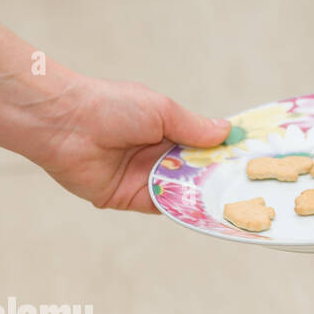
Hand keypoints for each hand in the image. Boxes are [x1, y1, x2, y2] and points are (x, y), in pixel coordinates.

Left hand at [37, 77, 229, 213]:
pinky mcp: (128, 197)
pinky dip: (181, 208)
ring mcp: (143, 177)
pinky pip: (161, 206)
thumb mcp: (162, 111)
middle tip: (248, 183)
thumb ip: (195, 127)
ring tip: (233, 198)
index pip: (202, 145)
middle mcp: (156, 155)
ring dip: (203, 193)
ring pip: (182, 191)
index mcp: (166, 131)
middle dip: (218, 176)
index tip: (249, 158)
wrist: (63, 124)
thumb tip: (227, 132)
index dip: (223, 152)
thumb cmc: (111, 106)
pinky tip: (203, 207)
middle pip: (196, 171)